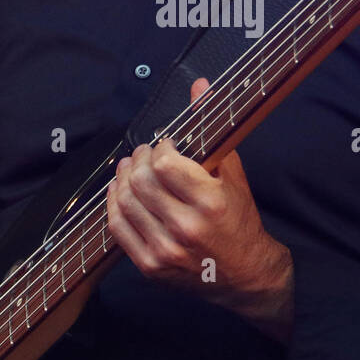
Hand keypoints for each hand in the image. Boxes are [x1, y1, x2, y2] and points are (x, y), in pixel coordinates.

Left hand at [106, 77, 294, 341]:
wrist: (246, 275)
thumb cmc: (240, 220)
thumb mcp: (233, 173)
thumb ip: (212, 128)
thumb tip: (199, 85)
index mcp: (210, 202)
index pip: (165, 164)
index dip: (159, 149)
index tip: (165, 146)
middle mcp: (186, 227)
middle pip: (141, 182)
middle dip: (138, 160)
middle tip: (143, 154)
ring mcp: (165, 250)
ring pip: (124, 202)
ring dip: (122, 179)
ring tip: (130, 169)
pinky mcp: (150, 266)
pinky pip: (117, 228)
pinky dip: (113, 205)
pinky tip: (120, 193)